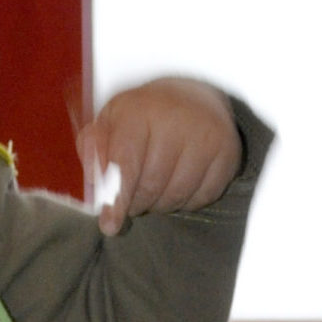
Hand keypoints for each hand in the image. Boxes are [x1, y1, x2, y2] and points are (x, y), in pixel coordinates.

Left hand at [77, 77, 241, 235]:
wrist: (192, 97)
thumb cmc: (144, 116)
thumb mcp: (110, 122)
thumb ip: (93, 149)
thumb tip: (96, 182)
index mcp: (140, 110)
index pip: (126, 165)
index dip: (116, 200)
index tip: (110, 224)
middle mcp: (176, 119)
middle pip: (151, 186)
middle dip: (137, 203)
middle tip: (133, 202)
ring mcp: (206, 135)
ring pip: (177, 195)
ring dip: (161, 205)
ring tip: (154, 193)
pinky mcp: (228, 152)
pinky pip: (203, 197)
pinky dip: (187, 202)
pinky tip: (178, 187)